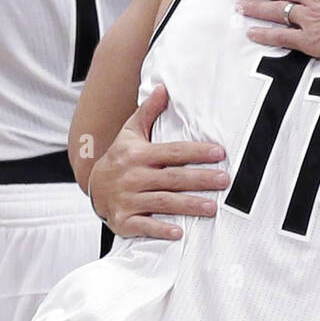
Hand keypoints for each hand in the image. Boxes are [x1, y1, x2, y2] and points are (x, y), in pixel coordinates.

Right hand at [87, 85, 228, 240]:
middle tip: (225, 181)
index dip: (196, 152)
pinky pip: (144, 226)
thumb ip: (147, 112)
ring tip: (212, 207)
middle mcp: (133, 176)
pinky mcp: (124, 220)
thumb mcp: (129, 133)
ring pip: (163, 202)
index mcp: (138, 155)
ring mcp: (128, 199)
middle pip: (172, 178)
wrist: (94, 188)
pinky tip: (179, 232)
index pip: (172, 152)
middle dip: (200, 179)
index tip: (219, 153)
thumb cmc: (119, 159)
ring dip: (188, 206)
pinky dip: (161, 229)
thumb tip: (163, 88)